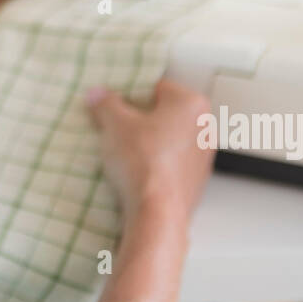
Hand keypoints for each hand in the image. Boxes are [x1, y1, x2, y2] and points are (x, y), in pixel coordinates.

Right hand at [85, 78, 214, 221]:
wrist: (157, 214)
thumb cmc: (142, 162)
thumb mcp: (115, 125)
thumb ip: (105, 103)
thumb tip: (97, 95)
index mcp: (191, 103)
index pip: (156, 87)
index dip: (130, 97)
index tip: (115, 108)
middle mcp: (205, 127)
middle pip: (164, 113)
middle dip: (141, 120)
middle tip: (117, 129)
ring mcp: (203, 156)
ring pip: (169, 139)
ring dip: (149, 143)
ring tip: (125, 154)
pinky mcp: (197, 181)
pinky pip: (172, 163)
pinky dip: (156, 164)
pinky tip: (137, 173)